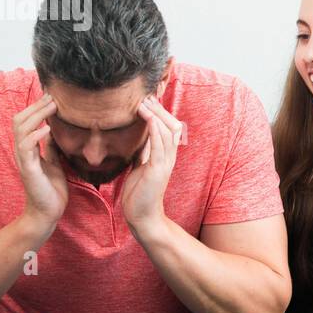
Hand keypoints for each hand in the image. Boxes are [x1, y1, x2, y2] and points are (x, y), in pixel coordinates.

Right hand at [13, 93, 68, 233]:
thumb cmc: (51, 188)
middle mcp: (22, 151)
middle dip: (35, 106)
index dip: (35, 107)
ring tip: (51, 106)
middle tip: (52, 96)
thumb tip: (56, 130)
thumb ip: (51, 147)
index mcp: (28, 148)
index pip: (25, 120)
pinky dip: (35, 135)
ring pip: (20, 129)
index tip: (51, 95)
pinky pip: (26, 148)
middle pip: (19, 120)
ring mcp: (23, 160)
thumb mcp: (54, 162)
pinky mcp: (28, 170)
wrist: (48, 212)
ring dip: (36, 115)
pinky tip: (47, 128)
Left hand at [122, 96, 182, 236]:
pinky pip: (160, 143)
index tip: (147, 101)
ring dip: (156, 115)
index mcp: (165, 156)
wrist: (142, 215)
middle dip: (160, 110)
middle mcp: (169, 157)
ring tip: (144, 102)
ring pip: (168, 131)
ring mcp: (165, 162)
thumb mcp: (140, 167)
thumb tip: (139, 140)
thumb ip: (143, 153)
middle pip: (173, 126)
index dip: (160, 114)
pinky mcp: (158, 168)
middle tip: (146, 97)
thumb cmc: (139, 193)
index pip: (169, 129)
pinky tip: (146, 117)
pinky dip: (155, 127)